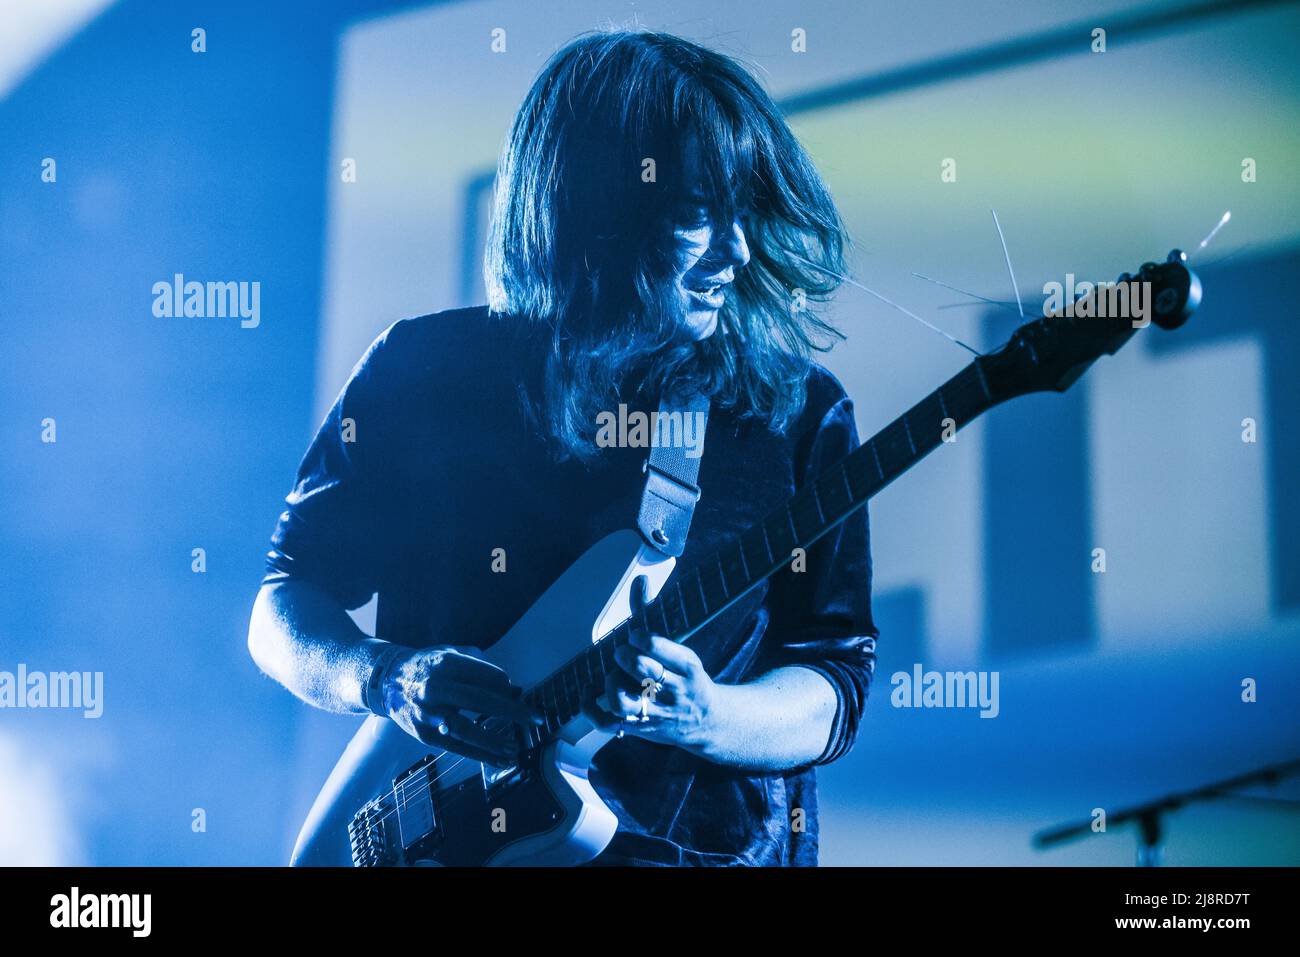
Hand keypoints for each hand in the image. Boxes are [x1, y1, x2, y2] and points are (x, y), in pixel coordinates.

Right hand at [382, 646, 536, 764]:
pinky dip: (480, 755)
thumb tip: (513, 687)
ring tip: (516, 748)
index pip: (487, 677)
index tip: (516, 692)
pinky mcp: (424, 734)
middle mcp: (435, 688)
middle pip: (480, 700)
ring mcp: (428, 714)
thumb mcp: (450, 653)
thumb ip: (480, 666)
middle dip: (513, 711)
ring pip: (466, 730)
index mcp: (445, 663)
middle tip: (537, 719)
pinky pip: (456, 747)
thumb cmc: (426, 666)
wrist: (385, 680)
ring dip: (494, 741)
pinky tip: (500, 760)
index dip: (506, 686)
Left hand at [589, 576, 718, 753]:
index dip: (641, 639)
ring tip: (614, 675)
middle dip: (626, 657)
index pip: (659, 650)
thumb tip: (640, 580)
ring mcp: (655, 713)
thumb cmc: (688, 679)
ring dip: (612, 684)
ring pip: (624, 702)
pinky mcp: (638, 728)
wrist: (706, 721)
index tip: (635, 635)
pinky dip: (590, 708)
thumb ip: (652, 616)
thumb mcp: (681, 649)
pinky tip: (589, 691)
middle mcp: (673, 691)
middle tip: (622, 653)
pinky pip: (607, 723)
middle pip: (642, 672)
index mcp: (687, 668)